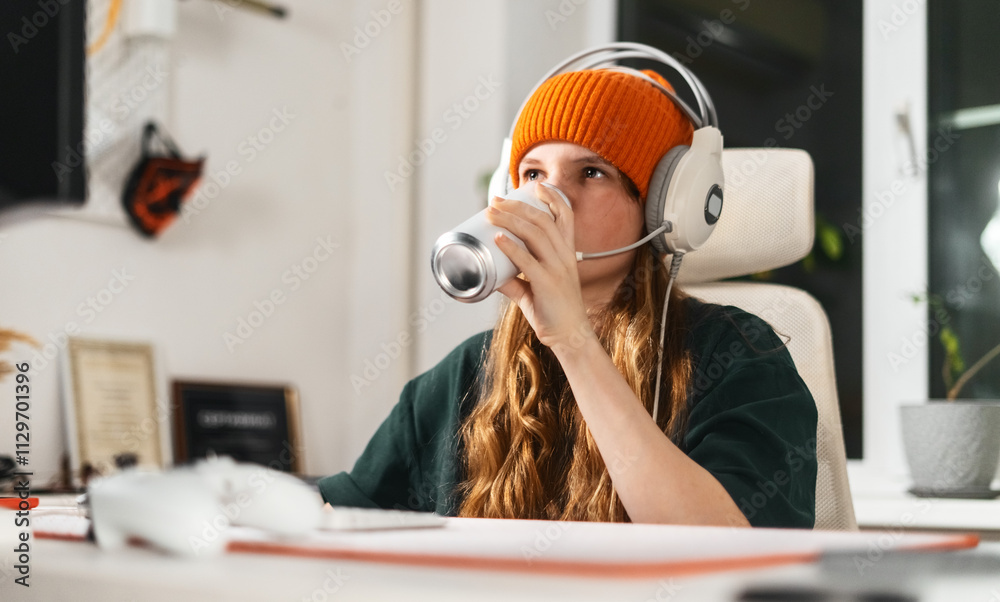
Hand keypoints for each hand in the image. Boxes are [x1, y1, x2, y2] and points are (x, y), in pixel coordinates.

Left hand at [485, 183, 594, 351]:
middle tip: (495, 201)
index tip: (536, 185)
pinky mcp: (547, 284)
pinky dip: (512, 248)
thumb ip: (515, 281)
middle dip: (518, 206)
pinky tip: (498, 239)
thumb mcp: (533, 290)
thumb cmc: (553, 312)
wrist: (569, 336)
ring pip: (535, 234)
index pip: (566, 216)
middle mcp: (564, 257)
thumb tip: (491, 275)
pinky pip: (528, 262)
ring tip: (491, 213)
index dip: (553, 197)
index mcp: (567, 253)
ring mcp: (557, 269)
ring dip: (511, 220)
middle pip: (543, 220)